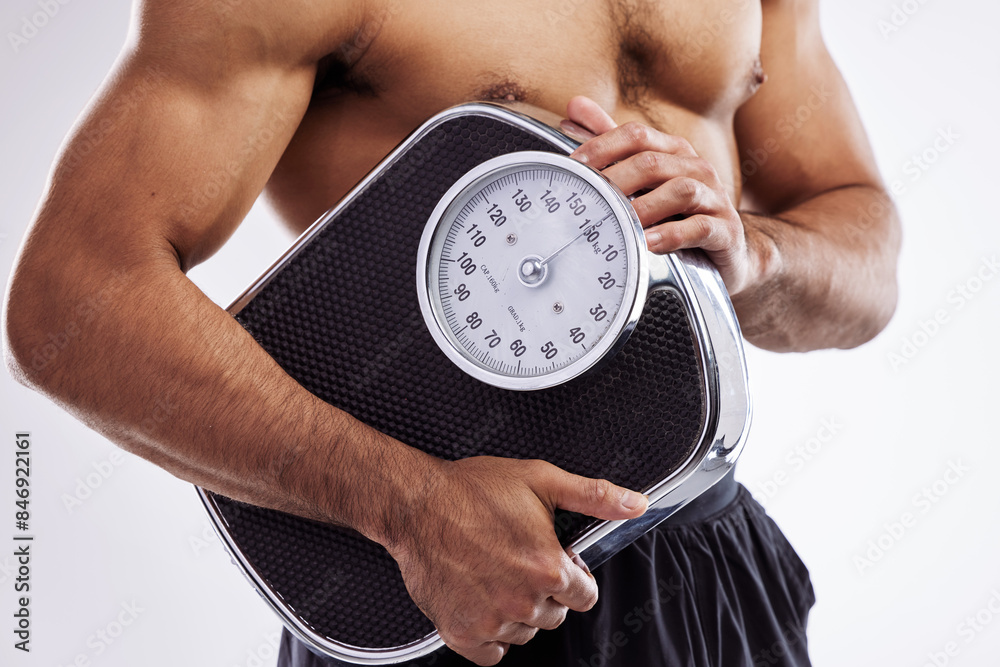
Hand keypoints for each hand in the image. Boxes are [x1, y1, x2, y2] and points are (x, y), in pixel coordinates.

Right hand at [385, 456, 646, 665]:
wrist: (415, 504)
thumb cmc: (472, 490)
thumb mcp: (541, 480)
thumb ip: (594, 496)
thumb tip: (635, 504)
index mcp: (548, 568)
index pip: (584, 597)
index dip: (571, 576)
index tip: (552, 560)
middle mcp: (522, 601)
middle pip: (554, 615)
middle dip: (543, 592)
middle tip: (517, 560)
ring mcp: (490, 621)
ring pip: (524, 633)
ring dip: (516, 611)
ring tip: (494, 573)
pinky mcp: (461, 633)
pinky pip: (492, 654)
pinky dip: (490, 634)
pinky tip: (481, 600)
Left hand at [564, 96, 756, 294]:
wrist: (727, 246)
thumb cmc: (678, 211)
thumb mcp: (645, 178)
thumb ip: (612, 144)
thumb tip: (573, 109)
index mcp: (673, 151)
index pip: (636, 135)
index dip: (602, 146)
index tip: (572, 166)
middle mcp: (696, 168)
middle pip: (652, 162)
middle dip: (615, 180)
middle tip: (588, 201)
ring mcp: (714, 198)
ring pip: (680, 191)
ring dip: (644, 208)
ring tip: (619, 224)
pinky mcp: (725, 230)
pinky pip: (700, 228)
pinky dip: (672, 235)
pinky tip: (649, 244)